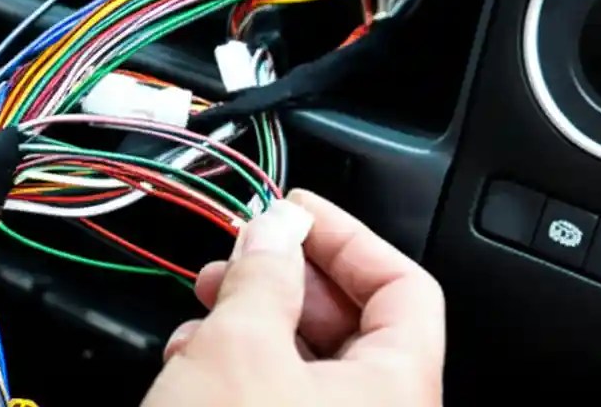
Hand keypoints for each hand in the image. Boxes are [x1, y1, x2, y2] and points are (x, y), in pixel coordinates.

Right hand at [144, 190, 444, 405]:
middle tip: (240, 253)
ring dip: (255, 322)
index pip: (406, 286)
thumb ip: (264, 273)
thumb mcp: (239, 346)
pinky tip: (193, 362)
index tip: (296, 212)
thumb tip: (277, 227)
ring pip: (310, 362)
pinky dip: (243, 370)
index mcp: (398, 388)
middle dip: (286, 277)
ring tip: (206, 306)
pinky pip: (283, 398)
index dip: (348, 237)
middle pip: (354, 321)